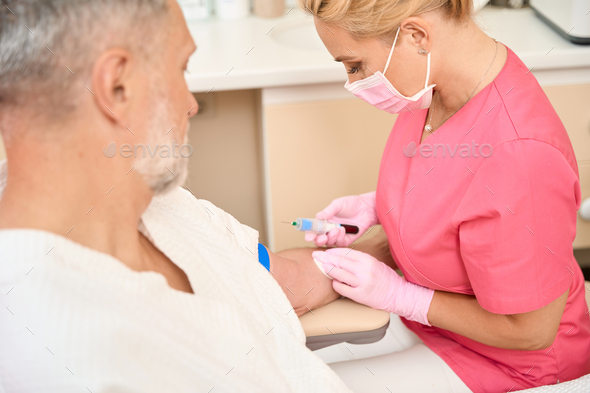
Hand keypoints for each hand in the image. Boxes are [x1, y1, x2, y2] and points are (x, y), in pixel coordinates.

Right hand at [305, 192, 377, 246]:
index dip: (309, 234)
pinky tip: (343, 230)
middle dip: (319, 240)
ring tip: (337, 229)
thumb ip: (328, 211)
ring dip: (331, 238)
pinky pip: (340, 244)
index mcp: (324, 221)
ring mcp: (338, 236)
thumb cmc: (352, 204)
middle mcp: (329, 230)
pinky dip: (340, 238)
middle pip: (319, 240)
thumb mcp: (338, 204)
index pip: (313, 230)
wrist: (367, 208)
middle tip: (323, 237)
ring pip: (329, 243)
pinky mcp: (347, 240)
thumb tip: (317, 216)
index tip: (309, 236)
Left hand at [312, 248, 433, 325]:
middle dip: (326, 258)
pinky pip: (341, 288)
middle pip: (339, 261)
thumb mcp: (374, 263)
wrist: (397, 294)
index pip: (346, 252)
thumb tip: (340, 256)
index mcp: (368, 260)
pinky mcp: (359, 295)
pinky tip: (334, 282)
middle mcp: (364, 270)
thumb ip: (359, 260)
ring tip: (322, 266)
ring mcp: (361, 283)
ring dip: (328, 269)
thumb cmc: (385, 278)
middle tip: (316, 256)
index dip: (333, 251)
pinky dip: (335, 284)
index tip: (325, 251)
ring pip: (338, 273)